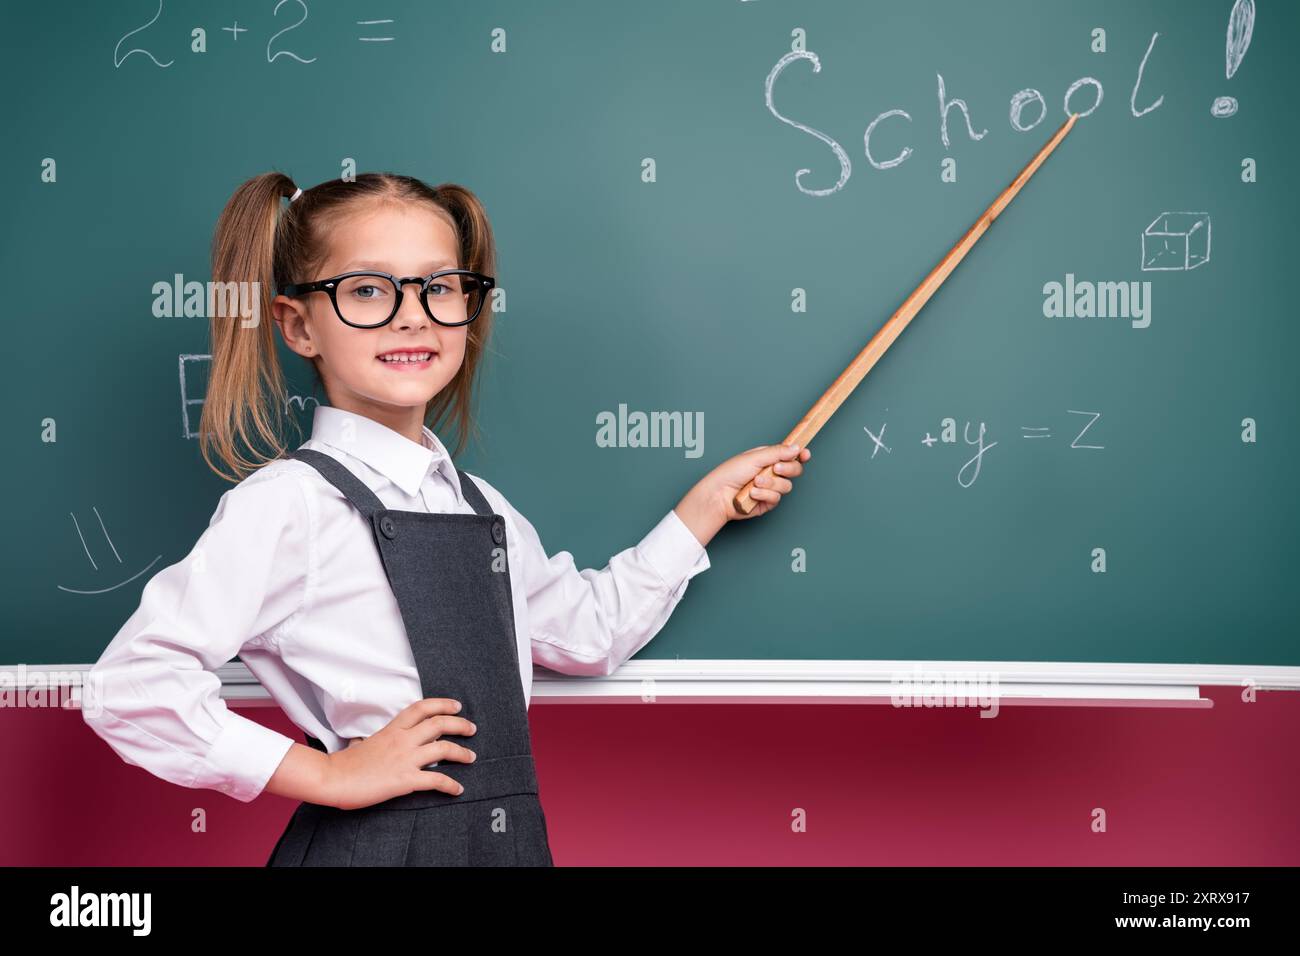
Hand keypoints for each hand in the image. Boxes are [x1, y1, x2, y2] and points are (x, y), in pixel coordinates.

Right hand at [321, 698, 477, 809]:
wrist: (332, 778)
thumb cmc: (343, 763)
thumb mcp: (361, 743)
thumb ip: (371, 740)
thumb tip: (363, 742)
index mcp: (392, 729)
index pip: (421, 708)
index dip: (442, 704)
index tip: (456, 706)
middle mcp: (402, 739)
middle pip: (439, 724)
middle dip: (460, 724)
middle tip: (471, 728)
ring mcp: (405, 759)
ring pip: (443, 749)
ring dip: (462, 753)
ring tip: (471, 757)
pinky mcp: (405, 780)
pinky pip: (436, 780)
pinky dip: (451, 785)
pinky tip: (458, 789)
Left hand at [674, 443, 811, 545]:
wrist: (718, 496)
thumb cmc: (730, 473)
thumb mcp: (754, 457)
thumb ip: (777, 453)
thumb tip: (796, 448)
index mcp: (768, 458)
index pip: (790, 455)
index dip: (800, 455)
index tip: (805, 454)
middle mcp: (771, 473)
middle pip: (794, 470)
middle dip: (788, 469)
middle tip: (776, 469)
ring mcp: (770, 488)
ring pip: (786, 486)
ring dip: (771, 483)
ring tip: (755, 482)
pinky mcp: (767, 503)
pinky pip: (776, 498)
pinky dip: (764, 495)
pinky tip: (752, 494)